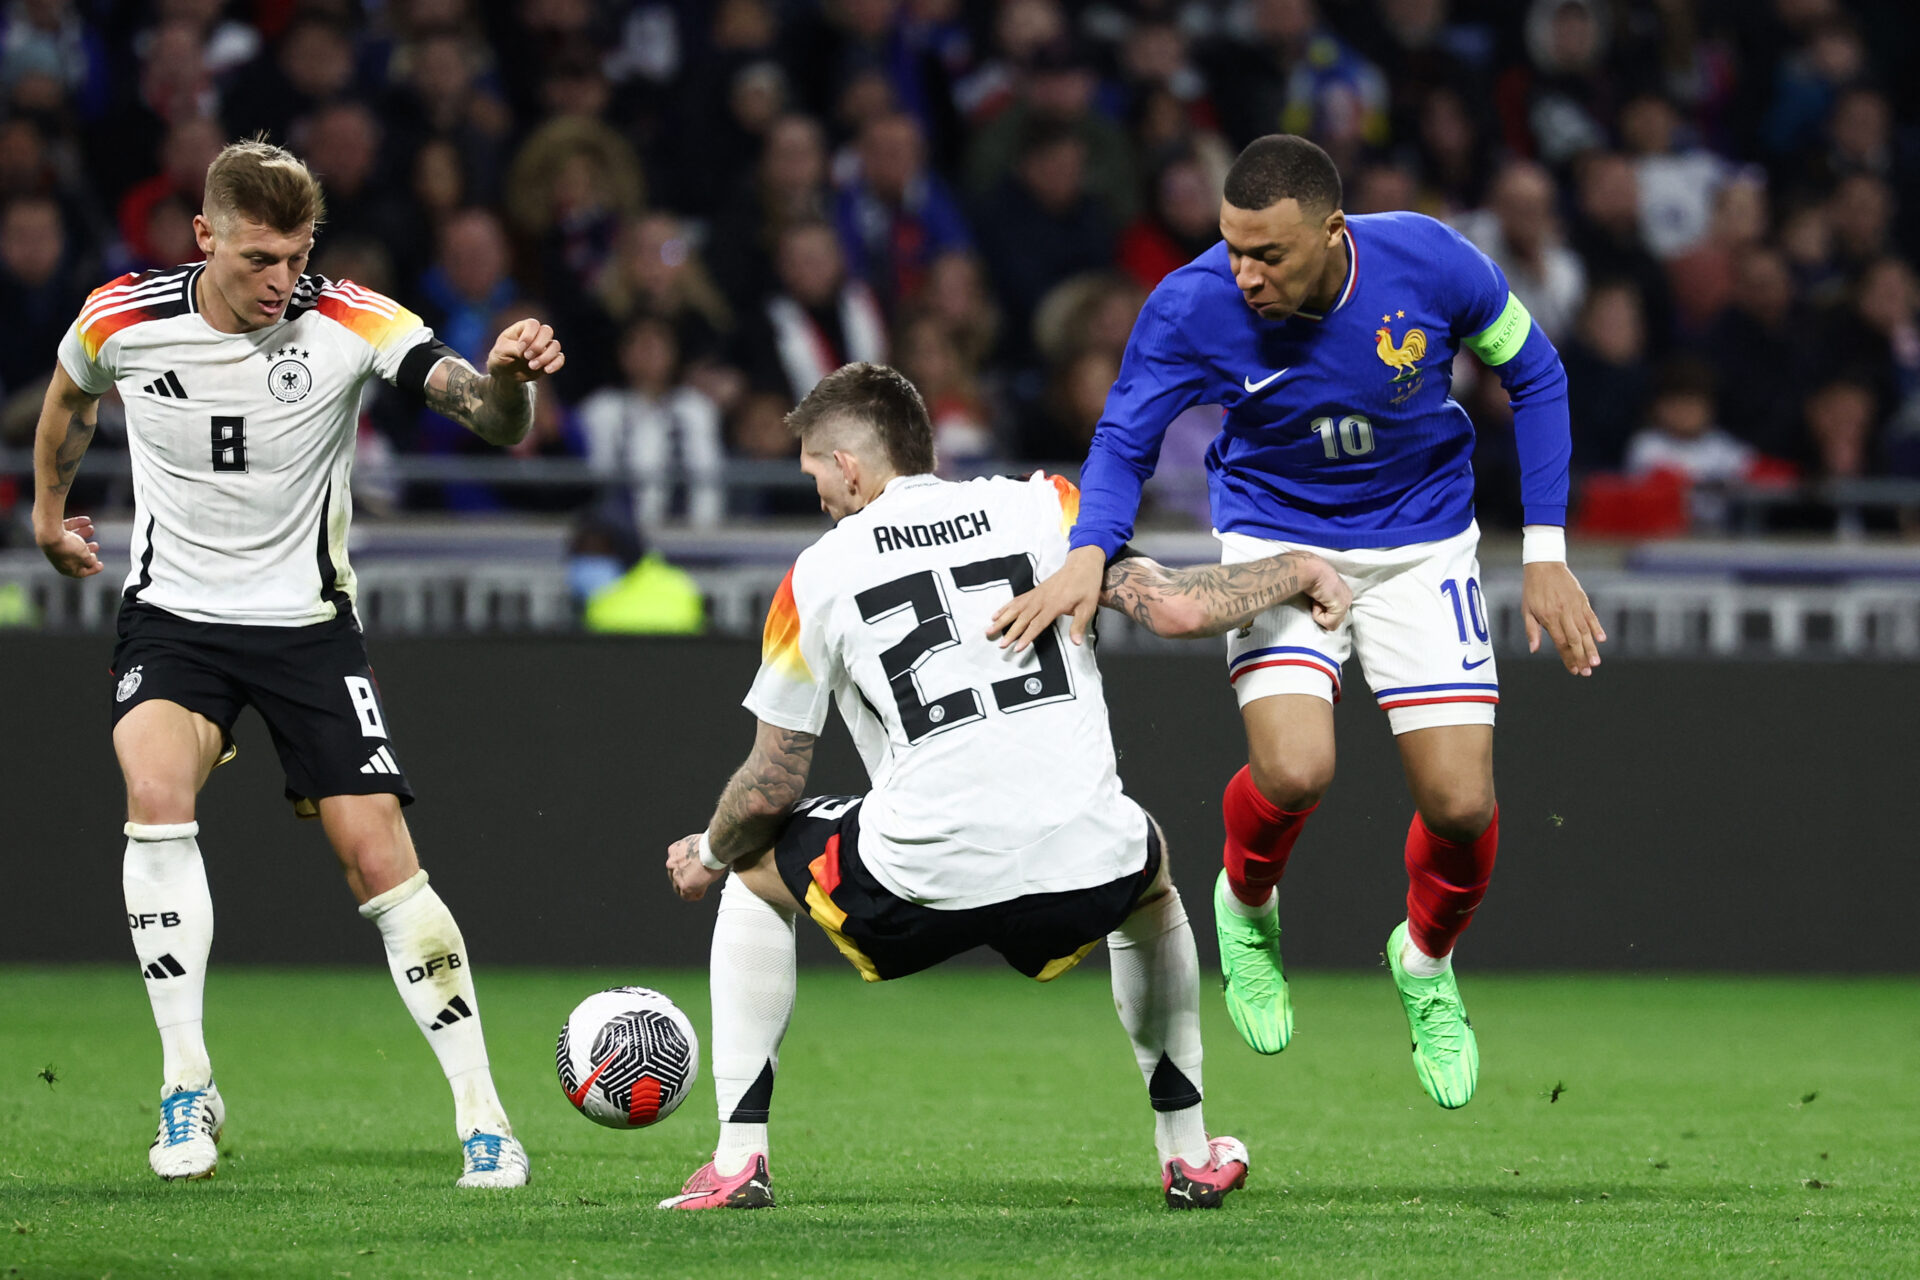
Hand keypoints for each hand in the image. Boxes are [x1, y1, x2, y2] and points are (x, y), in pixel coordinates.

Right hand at [37, 514, 100, 577]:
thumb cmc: (68, 547)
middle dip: (87, 550)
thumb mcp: (84, 556)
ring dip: (83, 534)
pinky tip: (86, 520)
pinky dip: (76, 525)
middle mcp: (58, 559)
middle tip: (96, 545)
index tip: (101, 565)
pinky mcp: (51, 533)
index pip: (80, 573)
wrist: (49, 532)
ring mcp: (54, 546)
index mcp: (65, 569)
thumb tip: (92, 562)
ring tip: (92, 528)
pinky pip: (65, 529)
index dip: (92, 569)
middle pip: (75, 556)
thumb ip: (89, 561)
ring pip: (71, 541)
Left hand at [485, 318, 564, 382]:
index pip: (532, 324)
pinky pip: (560, 358)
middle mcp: (536, 335)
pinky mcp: (550, 360)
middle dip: (538, 345)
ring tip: (532, 366)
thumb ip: (514, 348)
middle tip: (527, 357)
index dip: (529, 335)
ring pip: (555, 345)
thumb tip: (527, 353)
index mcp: (523, 328)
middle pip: (547, 331)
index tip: (520, 348)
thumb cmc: (501, 357)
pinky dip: (556, 364)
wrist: (505, 374)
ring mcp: (544, 347)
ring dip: (546, 357)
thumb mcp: (501, 351)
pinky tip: (546, 370)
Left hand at [666, 831, 725, 900]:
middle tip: (697, 879)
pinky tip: (702, 891)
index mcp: (674, 850)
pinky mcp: (685, 886)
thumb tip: (701, 854)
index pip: (675, 863)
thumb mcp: (696, 842)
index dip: (685, 868)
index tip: (693, 870)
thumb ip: (693, 850)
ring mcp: (677, 875)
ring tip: (700, 887)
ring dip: (689, 887)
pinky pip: (687, 896)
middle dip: (685, 878)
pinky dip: (695, 895)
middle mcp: (672, 863)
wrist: (714, 847)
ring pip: (678, 887)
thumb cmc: (711, 843)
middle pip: (675, 875)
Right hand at [989, 544, 1104, 650]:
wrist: (1082, 565)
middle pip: (1022, 618)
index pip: (1037, 624)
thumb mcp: (1088, 607)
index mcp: (1054, 605)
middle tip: (1000, 644)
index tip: (1017, 647)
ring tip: (990, 629)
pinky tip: (996, 614)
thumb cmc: (1086, 586)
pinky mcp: (1034, 591)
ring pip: (1015, 608)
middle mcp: (1041, 600)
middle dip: (1010, 632)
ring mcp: (1036, 595)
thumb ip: (1079, 625)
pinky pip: (1016, 600)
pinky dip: (1005, 607)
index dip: (1026, 637)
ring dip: (1002, 620)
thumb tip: (1076, 642)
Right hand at [1295, 553, 1351, 630]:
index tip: (1315, 599)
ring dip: (1319, 613)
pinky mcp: (1341, 607)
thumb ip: (1322, 599)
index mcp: (1343, 591)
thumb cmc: (1310, 575)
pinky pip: (1328, 623)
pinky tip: (1316, 601)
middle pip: (1336, 619)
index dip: (1323, 609)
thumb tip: (1317, 607)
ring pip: (1331, 622)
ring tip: (1315, 599)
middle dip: (1323, 613)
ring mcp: (1346, 602)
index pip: (1336, 611)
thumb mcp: (1318, 588)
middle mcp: (1348, 597)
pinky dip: (1318, 615)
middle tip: (1315, 599)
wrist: (1310, 569)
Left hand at [1522, 561, 1604, 675]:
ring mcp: (1574, 606)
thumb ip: (1532, 631)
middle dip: (1581, 657)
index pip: (1561, 643)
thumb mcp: (1527, 610)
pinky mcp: (1582, 599)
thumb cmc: (1533, 590)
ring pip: (1585, 630)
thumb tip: (1533, 650)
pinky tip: (1601, 640)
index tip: (1574, 671)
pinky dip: (1597, 628)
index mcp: (1549, 618)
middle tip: (1587, 672)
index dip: (1568, 658)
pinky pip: (1591, 616)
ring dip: (1591, 647)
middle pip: (1575, 640)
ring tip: (1596, 663)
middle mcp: (1563, 613)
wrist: (1544, 565)